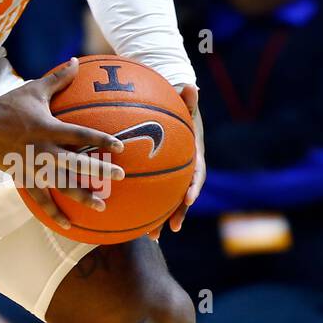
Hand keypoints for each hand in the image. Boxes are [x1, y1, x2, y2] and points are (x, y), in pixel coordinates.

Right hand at [0, 57, 124, 230]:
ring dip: (82, 196)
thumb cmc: (8, 105)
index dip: (101, 140)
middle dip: (99, 171)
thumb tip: (75, 61)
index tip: (120, 147)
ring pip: (61, 185)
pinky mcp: (24, 178)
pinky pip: (41, 199)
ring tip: (101, 206)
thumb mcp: (33, 90)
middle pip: (76, 163)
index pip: (81, 135)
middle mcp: (44, 149)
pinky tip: (69, 223)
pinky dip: (54, 211)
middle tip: (120, 177)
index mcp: (49, 128)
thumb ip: (57, 79)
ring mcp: (34, 166)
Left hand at [148, 82, 205, 239]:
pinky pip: (150, 194)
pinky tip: (126, 220)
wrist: (176, 117)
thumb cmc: (179, 109)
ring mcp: (173, 177)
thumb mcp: (183, 102)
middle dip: (177, 213)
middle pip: (182, 195)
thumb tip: (191, 86)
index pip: (197, 173)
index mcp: (194, 155)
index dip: (193, 186)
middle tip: (171, 228)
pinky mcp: (158, 179)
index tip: (188, 198)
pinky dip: (141, 207)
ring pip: (167, 200)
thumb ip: (187, 98)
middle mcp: (185, 170)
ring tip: (151, 236)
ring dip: (160, 218)